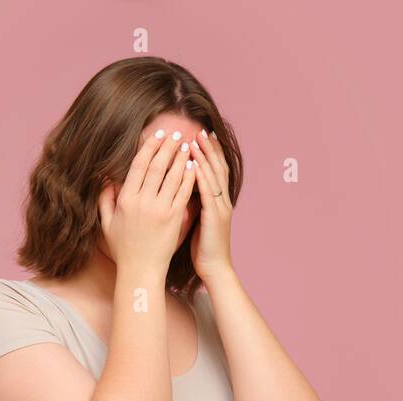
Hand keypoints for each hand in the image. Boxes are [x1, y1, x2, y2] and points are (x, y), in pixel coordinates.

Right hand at [98, 129, 196, 275]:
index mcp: (125, 199)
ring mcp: (159, 209)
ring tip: (187, 145)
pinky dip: (189, 178)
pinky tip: (194, 167)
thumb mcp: (106, 223)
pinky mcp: (173, 219)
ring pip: (172, 176)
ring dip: (181, 158)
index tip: (156, 134)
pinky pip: (183, 193)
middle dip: (167, 147)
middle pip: (157, 166)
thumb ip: (105, 199)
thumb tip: (105, 179)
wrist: (141, 271)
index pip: (139, 165)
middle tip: (176, 133)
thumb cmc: (123, 249)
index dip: (149, 147)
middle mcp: (142, 201)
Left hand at [186, 129, 234, 280]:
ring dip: (205, 156)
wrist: (214, 268)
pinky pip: (207, 192)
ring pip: (214, 176)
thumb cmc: (203, 248)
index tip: (201, 137)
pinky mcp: (214, 217)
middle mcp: (222, 201)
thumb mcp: (198, 221)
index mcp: (218, 202)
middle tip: (201, 130)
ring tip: (196, 140)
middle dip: (209, 148)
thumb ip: (193, 203)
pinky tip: (194, 164)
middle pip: (217, 168)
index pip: (215, 171)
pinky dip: (201, 176)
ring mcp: (220, 208)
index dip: (210, 153)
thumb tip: (180, 190)